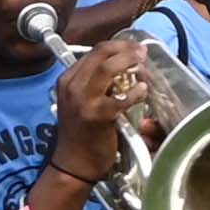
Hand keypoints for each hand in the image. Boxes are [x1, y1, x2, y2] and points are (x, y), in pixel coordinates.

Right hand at [51, 32, 144, 156]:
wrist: (73, 164)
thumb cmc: (80, 134)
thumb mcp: (78, 102)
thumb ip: (93, 84)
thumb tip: (120, 67)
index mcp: (67, 80)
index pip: (93, 52)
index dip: (116, 45)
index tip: (132, 47)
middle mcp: (72, 86)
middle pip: (100, 54)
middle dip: (125, 48)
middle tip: (141, 51)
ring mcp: (84, 101)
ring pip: (107, 68)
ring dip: (128, 61)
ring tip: (143, 64)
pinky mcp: (98, 116)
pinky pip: (120, 98)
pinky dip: (135, 92)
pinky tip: (142, 91)